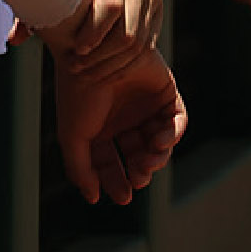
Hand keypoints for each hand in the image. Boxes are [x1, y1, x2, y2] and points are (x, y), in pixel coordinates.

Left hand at [43, 0, 164, 80]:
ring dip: (116, 63)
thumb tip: (14, 40)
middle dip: (103, 58)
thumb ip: (32, 4)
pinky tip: (109, 64)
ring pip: (142, 40)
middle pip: (128, 32)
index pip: (110, 8)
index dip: (93, 35)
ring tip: (91, 70)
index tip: (74, 51)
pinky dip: (132, 56)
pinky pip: (150, 36)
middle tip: (79, 68)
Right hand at [52, 46, 187, 204]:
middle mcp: (123, 117)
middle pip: (138, 155)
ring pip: (159, 142)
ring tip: (148, 161)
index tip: (122, 197)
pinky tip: (159, 141)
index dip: (116, 181)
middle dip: (139, 171)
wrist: (95, 54)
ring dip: (157, 157)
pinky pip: (177, 119)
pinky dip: (172, 134)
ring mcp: (145, 104)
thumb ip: (80, 169)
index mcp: (100, 126)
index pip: (110, 161)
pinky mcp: (166, 91)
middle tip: (138, 178)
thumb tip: (92, 198)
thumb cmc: (79, 93)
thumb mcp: (73, 136)